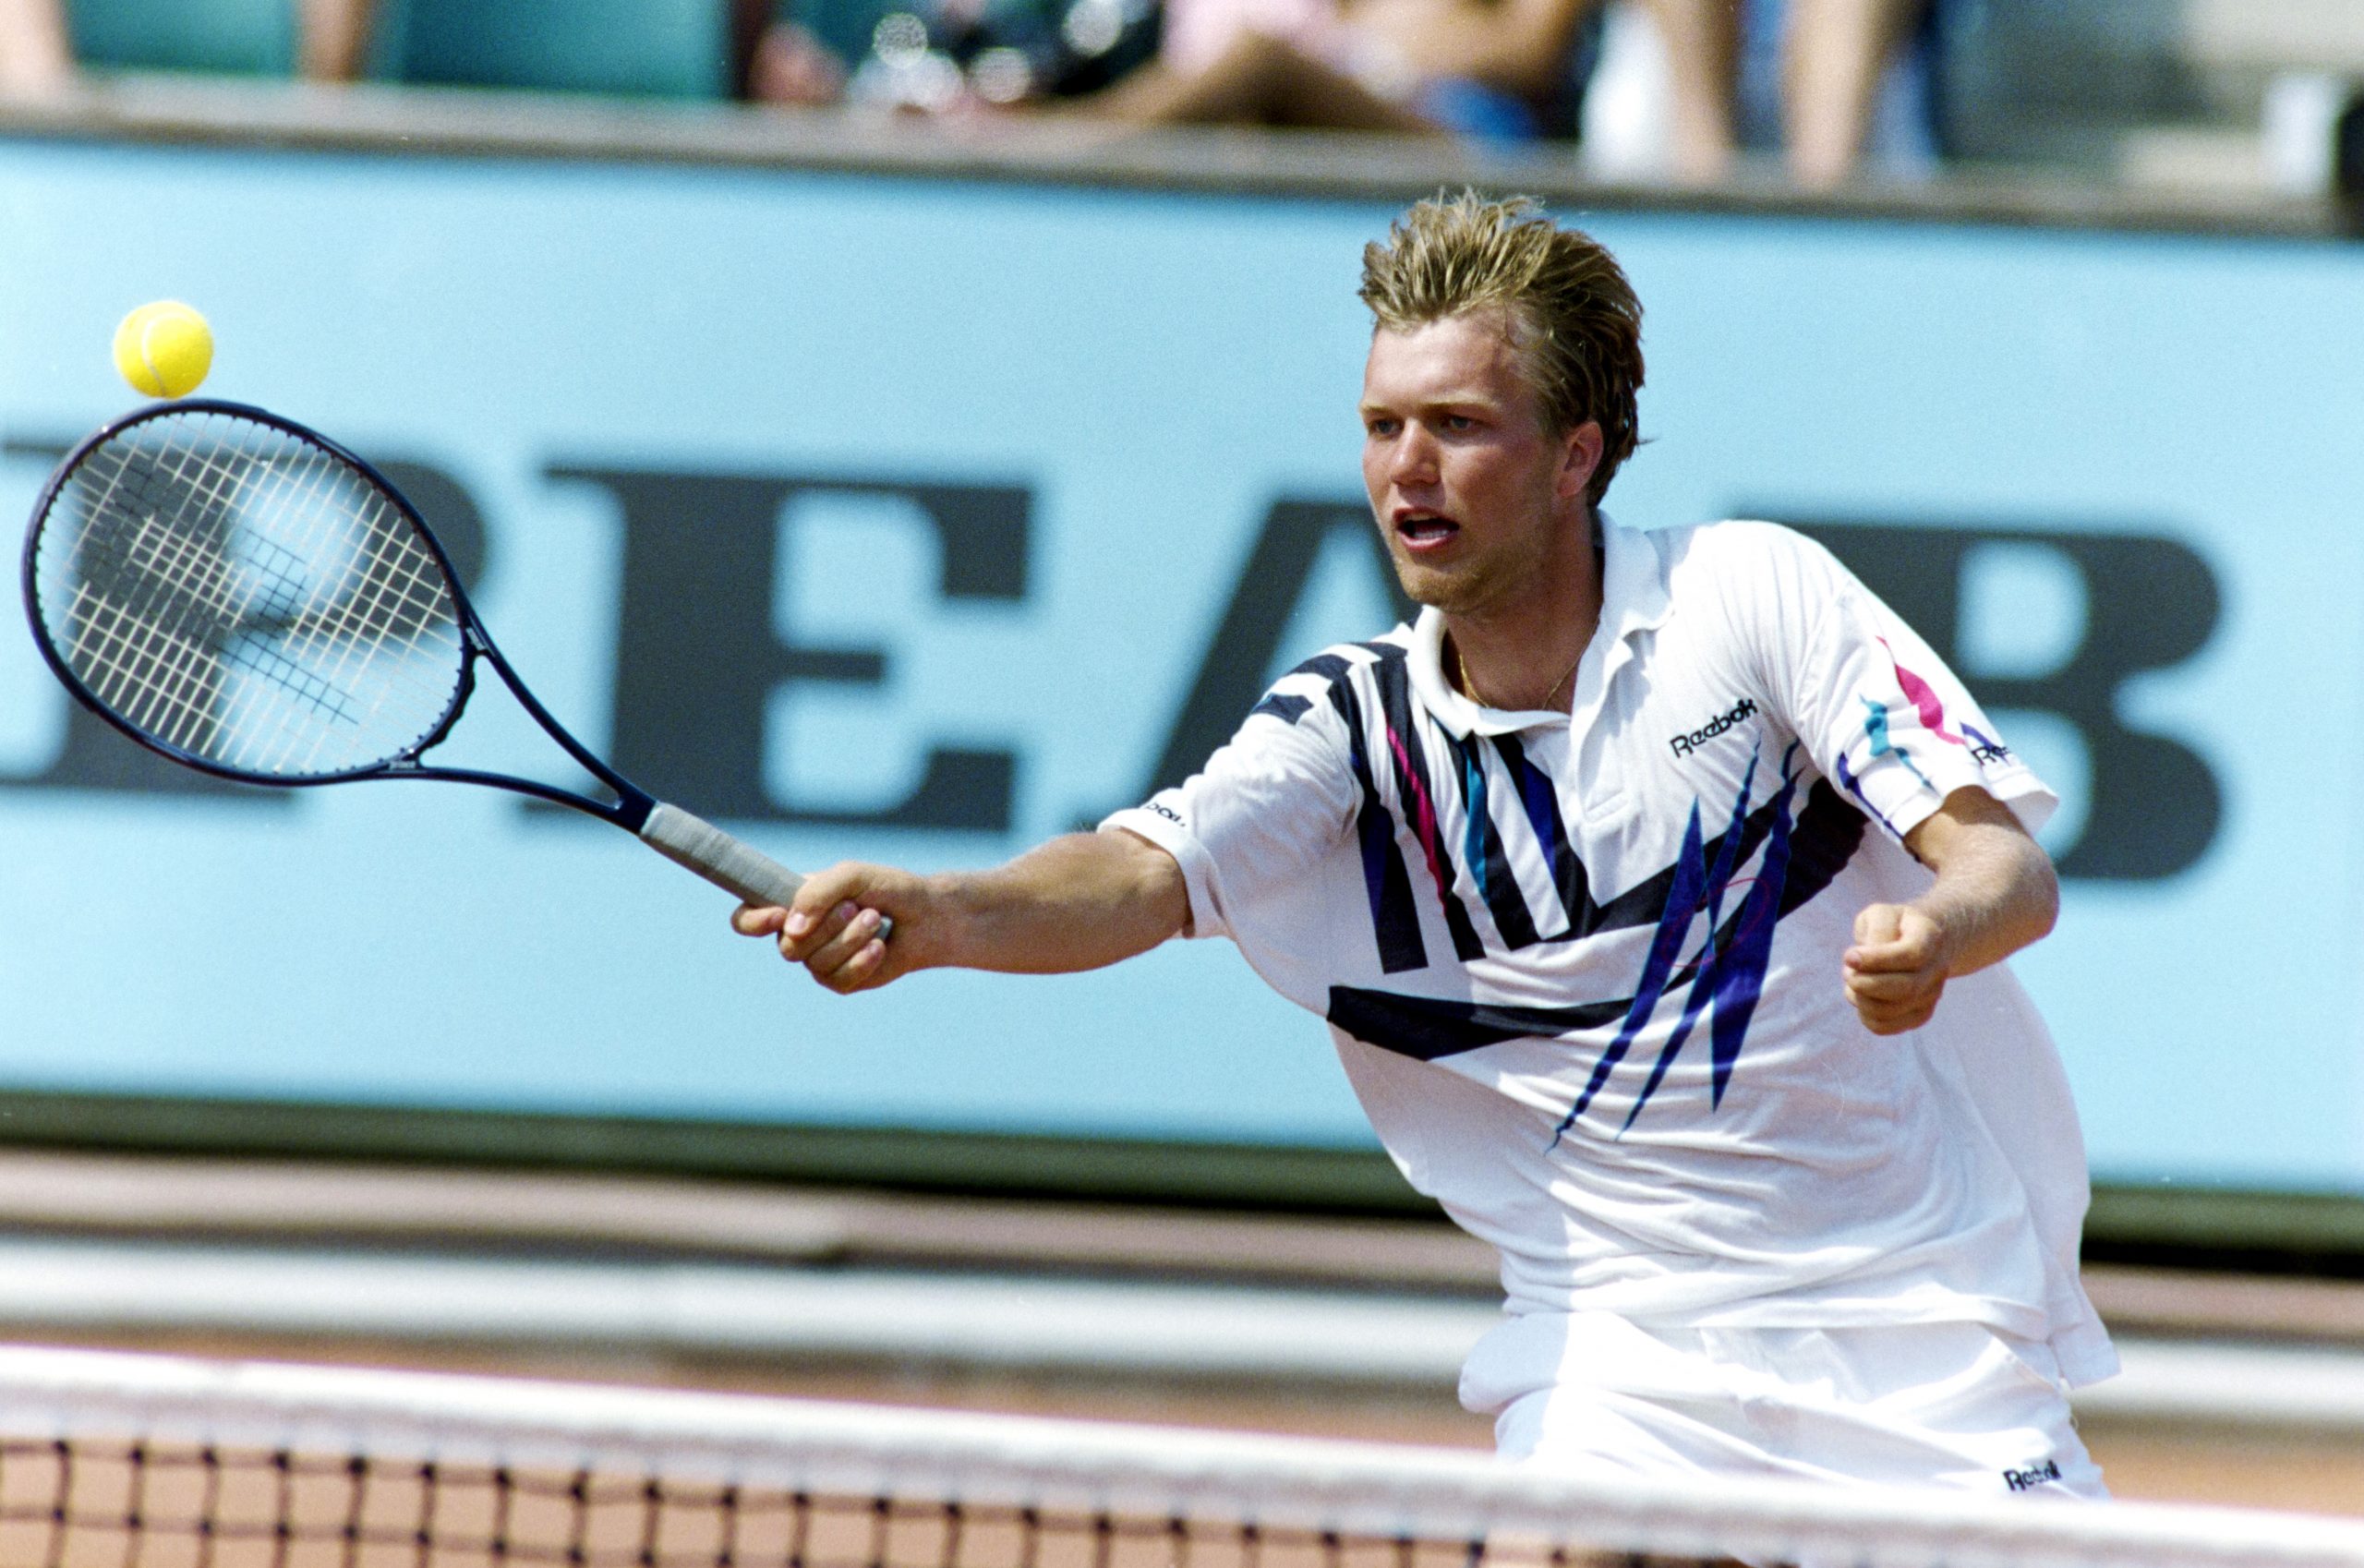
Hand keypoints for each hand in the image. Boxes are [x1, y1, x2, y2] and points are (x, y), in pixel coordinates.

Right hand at [730, 861, 930, 993]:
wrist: (928, 916)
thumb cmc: (889, 889)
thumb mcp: (852, 876)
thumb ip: (817, 892)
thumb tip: (791, 928)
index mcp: (793, 904)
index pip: (747, 918)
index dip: (753, 921)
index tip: (779, 915)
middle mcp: (800, 934)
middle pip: (788, 946)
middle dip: (826, 927)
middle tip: (855, 907)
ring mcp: (818, 960)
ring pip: (815, 963)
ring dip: (849, 939)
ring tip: (875, 919)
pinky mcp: (841, 981)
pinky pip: (838, 980)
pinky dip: (862, 961)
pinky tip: (880, 948)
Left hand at [1843, 902, 1950, 1034]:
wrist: (1921, 942)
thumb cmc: (1893, 927)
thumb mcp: (1881, 915)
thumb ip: (1875, 932)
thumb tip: (1861, 962)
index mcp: (1929, 936)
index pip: (1911, 954)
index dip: (1877, 959)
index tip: (1849, 956)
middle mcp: (1937, 968)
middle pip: (1907, 988)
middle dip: (1865, 983)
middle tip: (1847, 971)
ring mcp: (1932, 994)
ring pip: (1893, 1010)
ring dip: (1861, 998)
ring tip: (1852, 980)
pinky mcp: (1920, 1014)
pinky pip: (1886, 1026)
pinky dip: (1865, 1016)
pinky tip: (1861, 997)